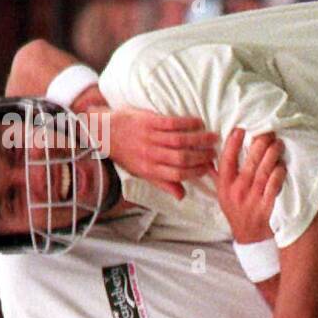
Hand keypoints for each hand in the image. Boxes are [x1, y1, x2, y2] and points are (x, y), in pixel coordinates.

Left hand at [104, 108, 219, 199]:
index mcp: (149, 169)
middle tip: (214, 153)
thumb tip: (182, 196)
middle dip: (202, 156)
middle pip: (182, 158)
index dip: (196, 172)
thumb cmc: (125, 153)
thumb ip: (163, 183)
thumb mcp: (141, 172)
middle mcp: (150, 154)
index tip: (208, 168)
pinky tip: (199, 123)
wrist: (102, 131)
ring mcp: (149, 137)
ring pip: (180, 140)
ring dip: (200, 139)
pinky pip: (172, 123)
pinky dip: (188, 123)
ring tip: (213, 138)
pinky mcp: (148, 120)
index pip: (178, 174)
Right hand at [215, 127, 285, 243]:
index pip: (226, 160)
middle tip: (269, 132)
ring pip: (263, 171)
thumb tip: (210, 153)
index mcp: (224, 186)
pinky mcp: (267, 208)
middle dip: (260, 143)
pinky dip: (279, 174)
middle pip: (249, 162)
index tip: (240, 128)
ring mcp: (252, 200)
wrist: (250, 239)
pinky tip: (283, 165)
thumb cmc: (238, 212)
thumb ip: (219, 175)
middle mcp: (237, 191)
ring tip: (279, 144)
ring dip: (272, 155)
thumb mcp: (223, 195)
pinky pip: (274, 186)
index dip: (233, 143)